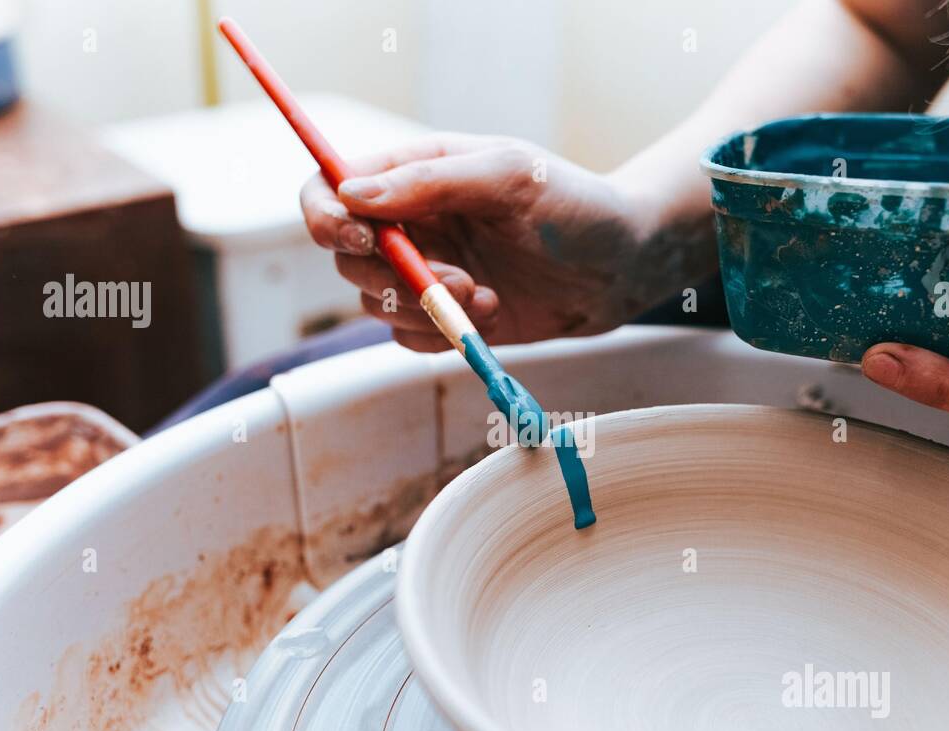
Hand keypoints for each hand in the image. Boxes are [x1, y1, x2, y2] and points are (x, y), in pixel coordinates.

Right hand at [301, 133, 653, 351]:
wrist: (623, 268)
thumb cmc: (574, 207)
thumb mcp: (509, 177)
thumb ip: (430, 181)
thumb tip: (352, 193)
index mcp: (415, 174)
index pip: (330, 187)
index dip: (326, 215)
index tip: (362, 237)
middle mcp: (411, 223)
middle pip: (345, 256)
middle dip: (393, 277)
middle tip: (457, 280)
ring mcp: (426, 272)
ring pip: (374, 303)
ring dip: (427, 308)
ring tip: (486, 297)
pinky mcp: (446, 317)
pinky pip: (408, 338)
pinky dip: (443, 334)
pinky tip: (494, 315)